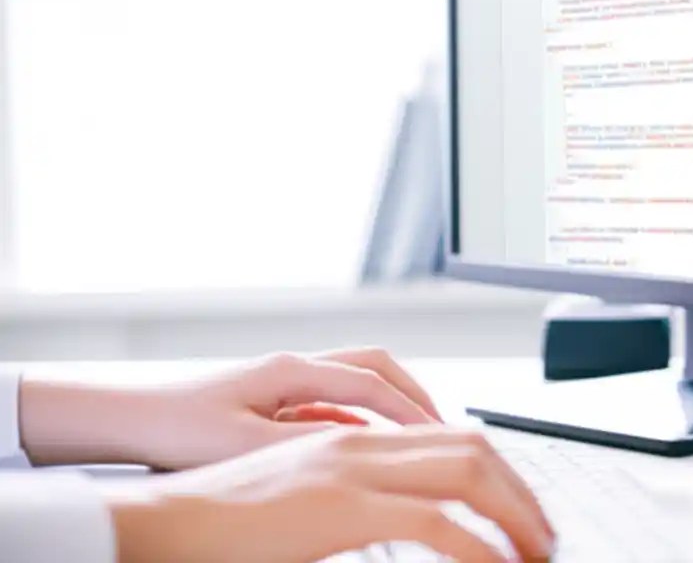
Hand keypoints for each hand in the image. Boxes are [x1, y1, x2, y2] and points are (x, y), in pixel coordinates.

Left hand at [20, 348, 441, 468]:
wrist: (127, 419)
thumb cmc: (175, 428)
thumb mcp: (246, 444)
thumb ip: (307, 444)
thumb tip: (361, 450)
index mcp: (291, 371)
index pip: (371, 384)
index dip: (411, 410)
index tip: (441, 434)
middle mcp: (293, 367)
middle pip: (374, 366)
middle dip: (413, 393)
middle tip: (441, 424)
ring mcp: (284, 381)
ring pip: (355, 381)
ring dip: (389, 404)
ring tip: (414, 434)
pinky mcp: (273, 400)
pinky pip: (333, 402)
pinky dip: (360, 418)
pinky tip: (364, 446)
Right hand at [104, 426, 554, 562]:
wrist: (163, 527)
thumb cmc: (227, 527)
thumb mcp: (310, 508)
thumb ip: (362, 505)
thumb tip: (410, 523)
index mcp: (356, 442)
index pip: (455, 439)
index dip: (502, 473)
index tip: (522, 511)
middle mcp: (362, 445)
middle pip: (475, 448)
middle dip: (522, 493)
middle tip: (542, 537)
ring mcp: (353, 470)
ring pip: (468, 474)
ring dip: (514, 516)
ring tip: (534, 553)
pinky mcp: (340, 508)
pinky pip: (437, 524)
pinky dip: (479, 548)